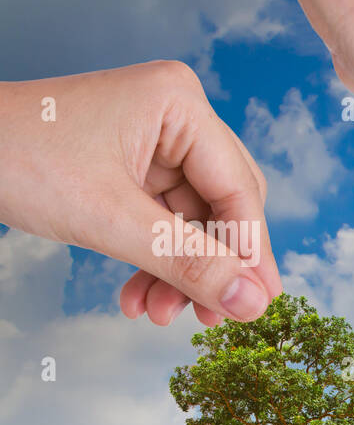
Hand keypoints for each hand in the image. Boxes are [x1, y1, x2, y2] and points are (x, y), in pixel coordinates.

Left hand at [0, 61, 280, 325]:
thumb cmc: (14, 159)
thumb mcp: (109, 220)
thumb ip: (188, 263)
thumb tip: (253, 304)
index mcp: (180, 105)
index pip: (237, 191)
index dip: (249, 254)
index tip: (258, 307)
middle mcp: (176, 117)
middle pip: (223, 207)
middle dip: (212, 267)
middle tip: (215, 319)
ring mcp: (154, 142)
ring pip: (193, 224)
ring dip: (178, 273)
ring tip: (158, 314)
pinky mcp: (132, 166)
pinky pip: (162, 223)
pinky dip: (153, 262)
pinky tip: (137, 297)